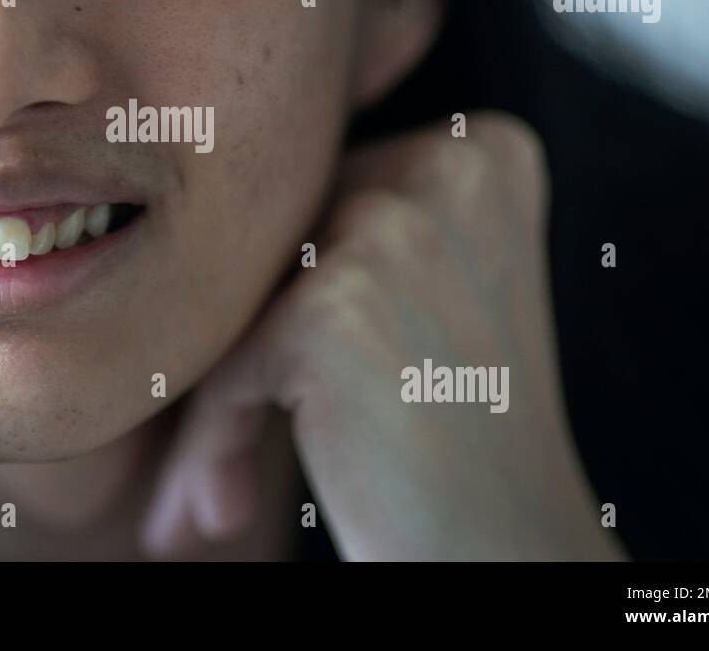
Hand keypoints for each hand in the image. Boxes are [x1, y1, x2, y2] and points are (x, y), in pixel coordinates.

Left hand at [139, 112, 624, 559]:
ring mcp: (391, 229)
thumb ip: (349, 228)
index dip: (273, 298)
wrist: (514, 558)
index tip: (258, 384)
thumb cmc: (465, 439)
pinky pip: (222, 368)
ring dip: (210, 409)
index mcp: (479, 150)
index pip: (317, 200)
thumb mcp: (434, 292)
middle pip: (270, 246)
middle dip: (234, 352)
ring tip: (207, 495)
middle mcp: (446, 166)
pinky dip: (211, 445)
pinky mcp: (334, 305)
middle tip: (212, 454)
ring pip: (234, 307)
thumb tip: (193, 201)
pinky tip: (219, 510)